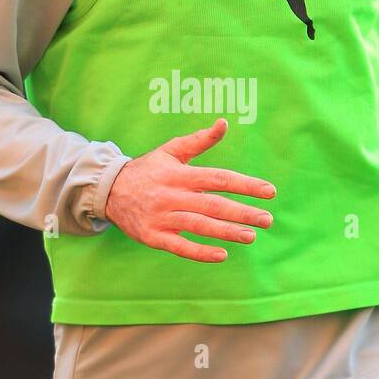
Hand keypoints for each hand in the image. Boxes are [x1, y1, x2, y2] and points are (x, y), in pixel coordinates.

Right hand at [104, 117, 275, 262]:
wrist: (109, 190)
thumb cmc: (149, 170)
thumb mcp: (171, 151)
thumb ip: (199, 140)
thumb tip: (224, 123)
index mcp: (179, 174)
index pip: (218, 178)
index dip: (245, 185)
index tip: (269, 191)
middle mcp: (172, 195)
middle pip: (212, 204)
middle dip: (242, 213)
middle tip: (267, 219)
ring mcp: (162, 217)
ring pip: (199, 226)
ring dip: (226, 232)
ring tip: (251, 236)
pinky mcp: (153, 236)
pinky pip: (179, 246)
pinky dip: (200, 252)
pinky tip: (222, 254)